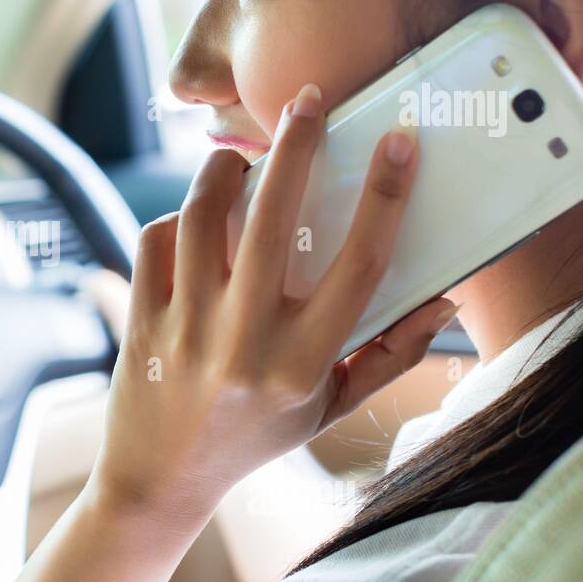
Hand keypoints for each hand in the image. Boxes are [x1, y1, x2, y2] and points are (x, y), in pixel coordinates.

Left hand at [90, 83, 457, 532]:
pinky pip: (154, 241)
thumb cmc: (255, 437)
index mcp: (303, 363)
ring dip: (222, 171)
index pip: (359, 267)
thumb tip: (443, 297)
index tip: (400, 142)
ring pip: (201, 217)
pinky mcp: (139, 322)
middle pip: (272, 222)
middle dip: (295, 147)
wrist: (159, 480)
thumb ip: (390, 356)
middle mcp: (244, 343)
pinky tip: (193, 220)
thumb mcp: (329, 408)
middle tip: (305, 101)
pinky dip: (174, 217)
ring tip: (239, 157)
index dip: (386, 197)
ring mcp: (184, 331)